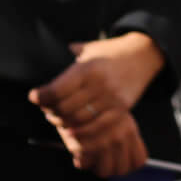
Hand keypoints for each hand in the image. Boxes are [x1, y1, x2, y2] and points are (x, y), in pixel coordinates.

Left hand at [30, 33, 163, 170]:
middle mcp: (99, 83)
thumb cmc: (113, 51)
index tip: (34, 97)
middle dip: (51, 112)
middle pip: (64, 108)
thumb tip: (64, 49)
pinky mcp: (122, 108)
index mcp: (88, 67)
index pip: (56, 90)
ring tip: (60, 119)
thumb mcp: (93, 48)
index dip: (40, 97)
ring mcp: (111, 97)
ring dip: (64, 123)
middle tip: (47, 110)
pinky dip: (82, 133)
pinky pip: (97, 127)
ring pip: (78, 120)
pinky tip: (73, 132)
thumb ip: (76, 51)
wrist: (146, 53)